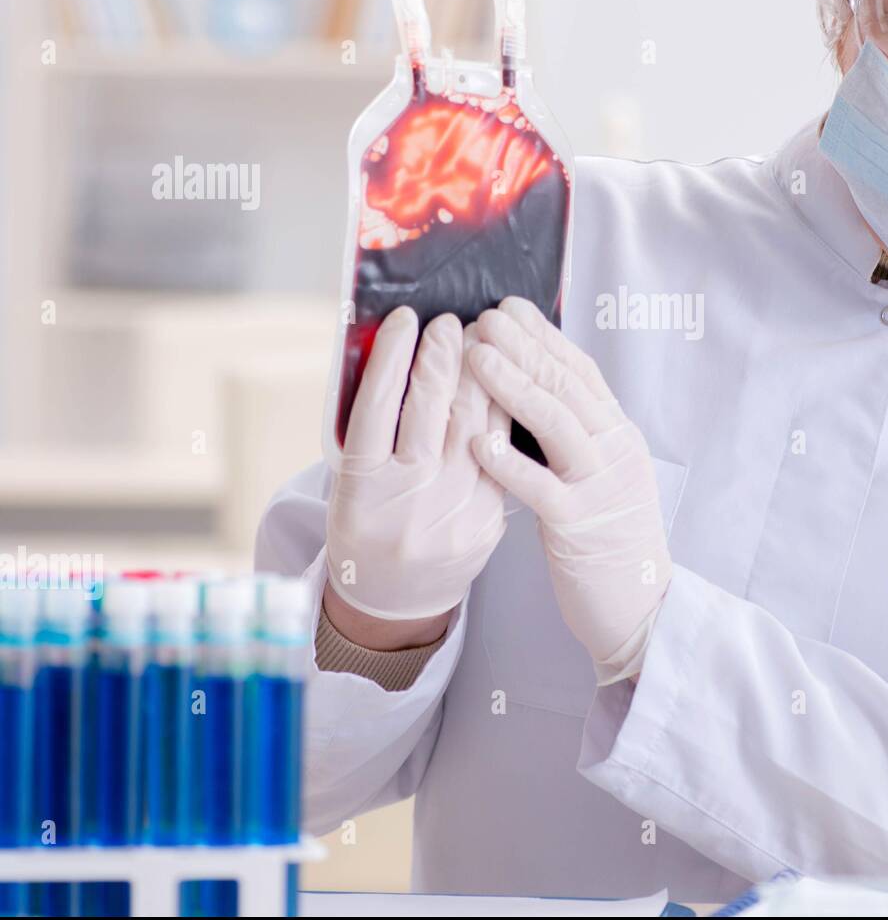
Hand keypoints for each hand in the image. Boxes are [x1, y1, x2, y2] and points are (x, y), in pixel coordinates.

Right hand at [327, 306, 507, 621]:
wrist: (394, 600)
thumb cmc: (367, 525)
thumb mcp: (350, 482)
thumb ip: (372, 429)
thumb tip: (397, 357)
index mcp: (360, 486)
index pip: (374, 407)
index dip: (392, 358)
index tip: (405, 319)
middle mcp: (407, 497)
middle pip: (428, 410)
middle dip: (442, 357)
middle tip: (450, 322)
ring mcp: (451, 510)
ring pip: (472, 426)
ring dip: (479, 376)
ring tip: (480, 341)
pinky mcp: (487, 518)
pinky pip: (500, 453)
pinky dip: (502, 414)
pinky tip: (505, 384)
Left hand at [466, 298, 671, 683]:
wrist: (643, 608)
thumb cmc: (611, 541)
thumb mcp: (603, 476)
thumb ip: (577, 436)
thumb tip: (537, 390)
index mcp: (617, 436)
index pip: (580, 372)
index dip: (544, 336)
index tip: (510, 307)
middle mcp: (614, 451)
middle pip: (566, 386)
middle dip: (524, 347)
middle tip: (485, 317)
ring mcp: (600, 486)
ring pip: (557, 422)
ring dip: (514, 385)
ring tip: (476, 356)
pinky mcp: (581, 526)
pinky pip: (542, 488)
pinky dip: (510, 462)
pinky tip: (478, 440)